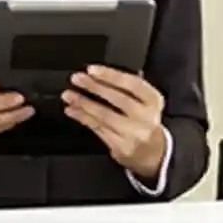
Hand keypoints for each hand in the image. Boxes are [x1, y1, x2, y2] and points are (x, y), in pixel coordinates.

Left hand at [62, 65, 166, 180]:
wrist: (153, 153)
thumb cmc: (145, 120)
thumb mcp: (145, 101)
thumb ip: (127, 86)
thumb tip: (99, 74)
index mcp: (153, 100)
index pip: (132, 84)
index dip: (110, 75)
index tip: (92, 69)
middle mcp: (145, 118)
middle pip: (117, 99)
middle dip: (94, 87)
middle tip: (77, 78)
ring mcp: (133, 134)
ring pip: (104, 116)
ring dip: (83, 104)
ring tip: (69, 95)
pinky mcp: (120, 147)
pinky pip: (97, 129)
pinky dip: (82, 118)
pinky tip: (73, 111)